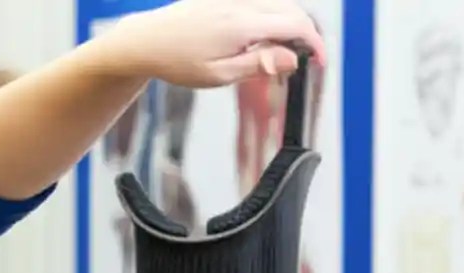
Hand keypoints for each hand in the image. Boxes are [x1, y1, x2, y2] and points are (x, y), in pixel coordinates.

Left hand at [101, 0, 326, 87]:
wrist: (145, 41)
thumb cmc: (177, 62)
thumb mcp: (219, 74)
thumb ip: (258, 65)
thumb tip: (292, 59)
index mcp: (242, 24)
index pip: (296, 25)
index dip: (314, 44)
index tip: (319, 62)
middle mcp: (240, 4)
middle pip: (291, 11)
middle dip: (304, 35)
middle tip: (302, 62)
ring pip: (276, 5)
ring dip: (287, 26)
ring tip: (278, 55)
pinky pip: (258, 4)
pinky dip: (270, 19)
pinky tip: (259, 41)